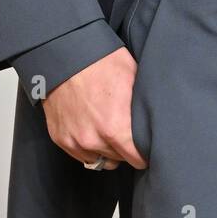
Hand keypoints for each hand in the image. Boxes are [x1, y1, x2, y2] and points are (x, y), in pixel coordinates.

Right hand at [41, 46, 145, 170]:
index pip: (137, 159)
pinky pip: (81, 155)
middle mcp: (93, 140)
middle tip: (130, 136)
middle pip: (119, 159)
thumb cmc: (102, 63)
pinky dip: (90, 148)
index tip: (147, 149)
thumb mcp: (133, 79)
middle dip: (127, 150)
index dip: (144, 154)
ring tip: (112, 134)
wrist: (66, 57)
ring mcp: (75, 141)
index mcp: (116, 127)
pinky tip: (95, 133)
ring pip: (100, 160)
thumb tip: (156, 119)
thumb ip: (142, 106)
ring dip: (108, 152)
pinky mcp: (60, 139)